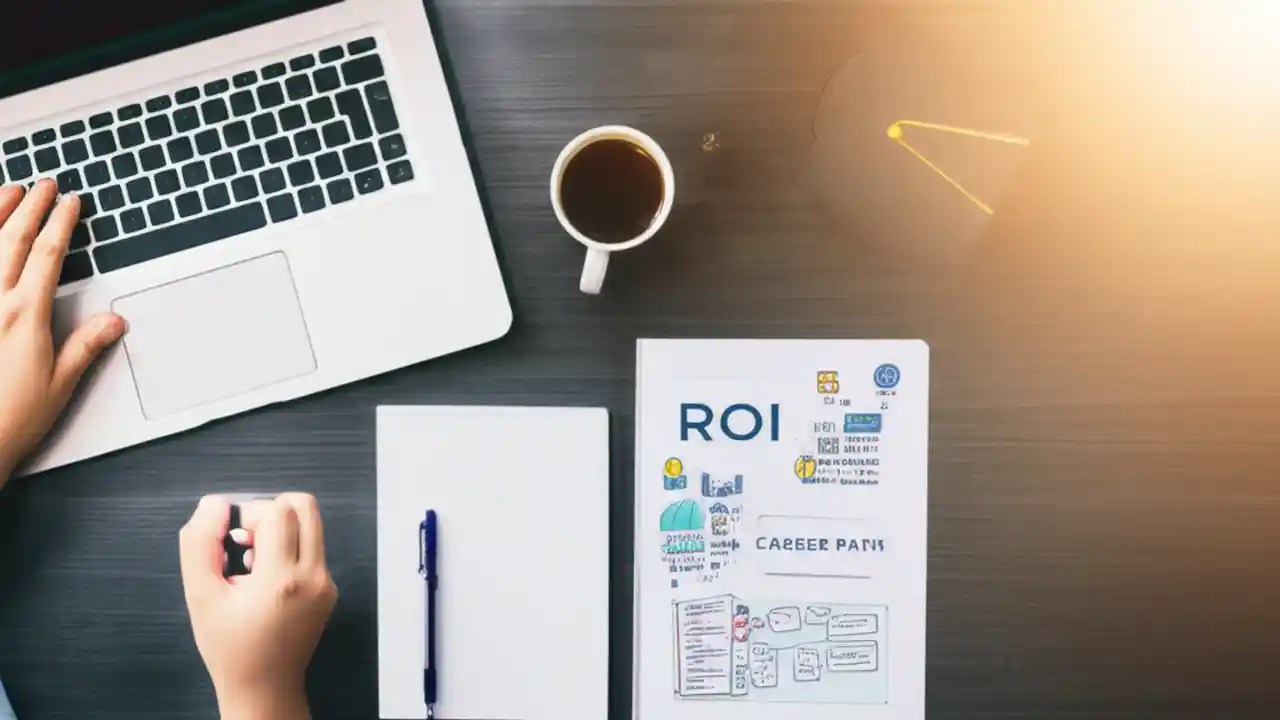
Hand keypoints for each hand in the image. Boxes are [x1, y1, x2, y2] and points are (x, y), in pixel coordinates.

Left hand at [0, 180, 124, 481]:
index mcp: (25, 316)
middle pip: (13, 239)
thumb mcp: (59, 385)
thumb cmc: (7, 419)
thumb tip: (113, 322)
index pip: (48, 254)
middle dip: (30, 207)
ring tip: (8, 191)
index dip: (61, 223)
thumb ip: (85, 347)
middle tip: (43, 186)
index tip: (70, 203)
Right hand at [180, 494, 337, 719]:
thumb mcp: (200, 595)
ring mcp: (327, 583)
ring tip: (254, 563)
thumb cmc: (230, 648)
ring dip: (282, 531)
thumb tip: (214, 505)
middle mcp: (314, 577)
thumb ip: (200, 544)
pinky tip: (266, 580)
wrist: (264, 686)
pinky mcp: (330, 590)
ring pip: (311, 526)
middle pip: (305, 507)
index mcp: (282, 579)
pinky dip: (290, 551)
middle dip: (272, 510)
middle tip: (248, 538)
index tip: (233, 536)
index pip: (279, 511)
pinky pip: (314, 550)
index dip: (250, 512)